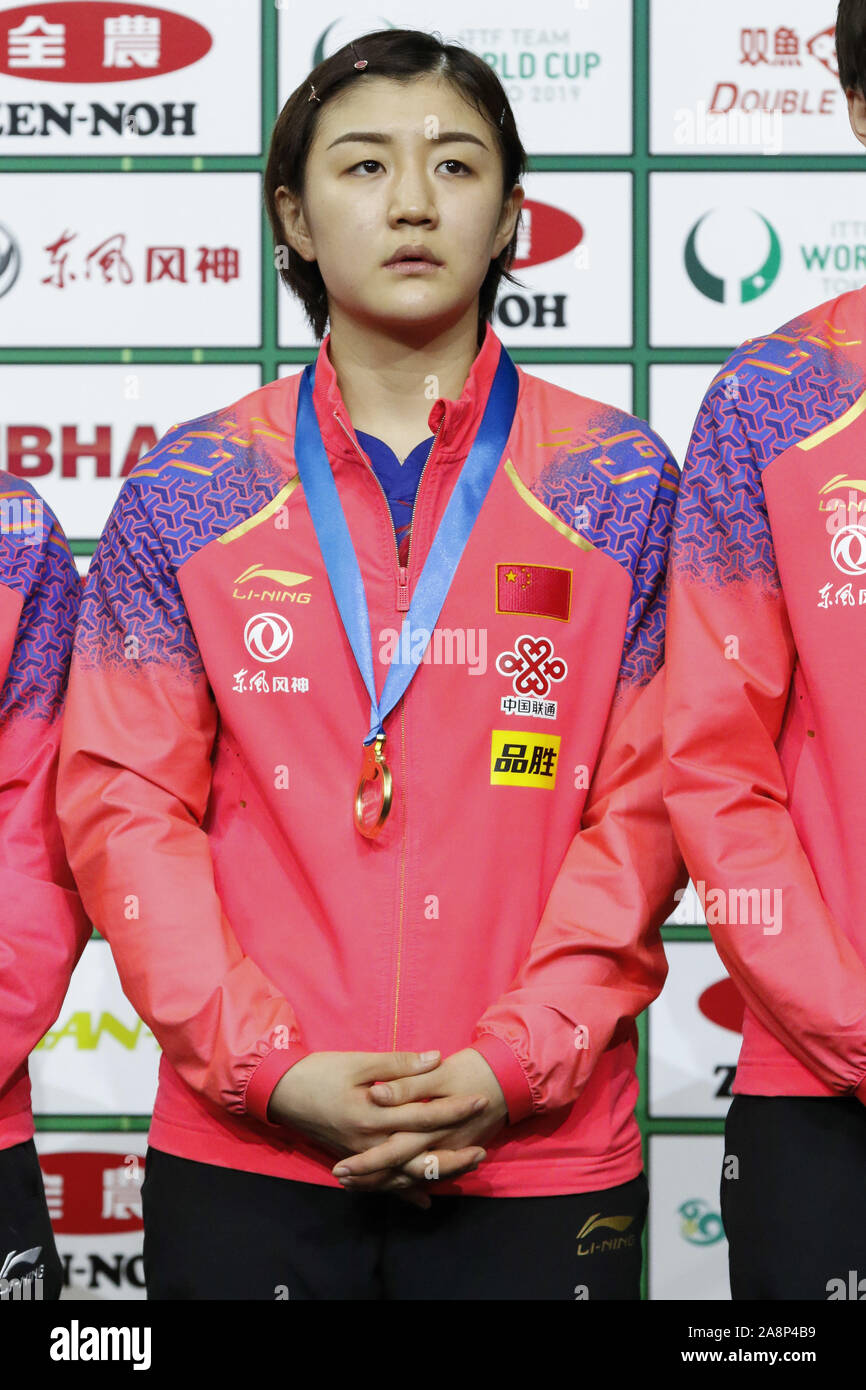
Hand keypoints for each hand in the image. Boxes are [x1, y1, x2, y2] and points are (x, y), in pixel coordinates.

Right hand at [267, 1050, 491, 1208]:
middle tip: (483, 1147)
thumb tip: (436, 1059)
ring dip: (436, 1175)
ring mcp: (362, 1157)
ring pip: (405, 1175)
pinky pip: (383, 1185)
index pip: (424, 1115)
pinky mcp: (355, 1162)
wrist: (283, 1093)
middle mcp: (370, 1143)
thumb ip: (398, 1065)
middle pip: (420, 1154)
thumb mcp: (358, 1062)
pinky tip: (425, 1201)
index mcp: (374, 1114)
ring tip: (463, 1171)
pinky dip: (405, 1193)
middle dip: (453, 1151)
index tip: (480, 1100)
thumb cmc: (320, 1072)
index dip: (454, 1108)